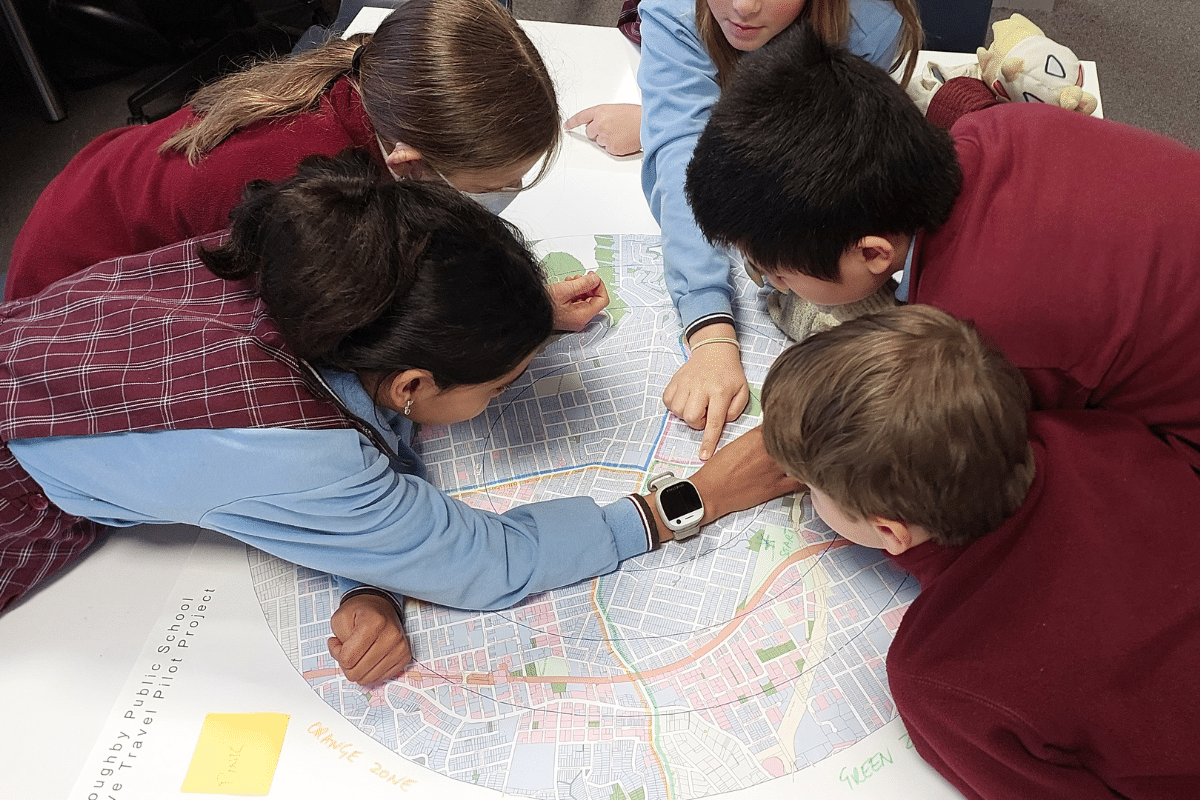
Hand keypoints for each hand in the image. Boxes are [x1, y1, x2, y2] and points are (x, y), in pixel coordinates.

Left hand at [328, 592, 411, 685]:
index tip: (337, 642)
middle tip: (347, 648)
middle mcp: (391, 635)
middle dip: (346, 664)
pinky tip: (369, 657)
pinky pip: (379, 678)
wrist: (379, 607)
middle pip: (357, 672)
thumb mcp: (339, 618)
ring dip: (358, 668)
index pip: (347, 659)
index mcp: (375, 622)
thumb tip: (345, 662)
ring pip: (367, 679)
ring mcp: (400, 647)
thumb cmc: (360, 612)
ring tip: (358, 652)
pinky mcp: (404, 657)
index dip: (336, 652)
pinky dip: (370, 671)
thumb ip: (336, 642)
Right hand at [548, 272, 609, 330]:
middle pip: (594, 299)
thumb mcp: (565, 290)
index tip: (593, 277)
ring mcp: (574, 318)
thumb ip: (583, 283)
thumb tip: (595, 279)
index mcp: (582, 316)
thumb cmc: (542, 305)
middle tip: (579, 278)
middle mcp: (580, 319)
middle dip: (588, 286)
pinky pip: (577, 302)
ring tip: (569, 282)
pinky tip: (565, 287)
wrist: (528, 312)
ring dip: (580, 288)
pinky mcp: (568, 315)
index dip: (599, 285)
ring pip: (586, 299)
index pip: (602, 299)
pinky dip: (574, 292)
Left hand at [564, 104, 642, 155]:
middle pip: (590, 132)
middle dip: (598, 132)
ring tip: (622, 133)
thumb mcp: (617, 109)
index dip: (573, 122)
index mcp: (601, 111)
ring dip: (608, 139)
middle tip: (612, 129)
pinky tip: (624, 140)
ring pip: (600, 142)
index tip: (567, 125)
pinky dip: (616, 147)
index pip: (581, 116)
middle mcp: (600, 124)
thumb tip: (599, 125)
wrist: (648, 124)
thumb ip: (604, 116)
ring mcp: (605, 137)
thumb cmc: (636, 116)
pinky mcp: (612, 148)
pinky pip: (609, 150)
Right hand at [662, 324, 749, 459]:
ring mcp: (685, 383)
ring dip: (687, 414)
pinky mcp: (674, 380)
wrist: (714, 350)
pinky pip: (668, 402)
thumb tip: (721, 423)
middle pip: (691, 417)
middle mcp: (701, 387)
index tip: (704, 456)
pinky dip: (675, 406)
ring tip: (696, 405)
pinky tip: (685, 400)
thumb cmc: (729, 373)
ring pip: (678, 411)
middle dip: (697, 422)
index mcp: (720, 391)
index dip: (709, 441)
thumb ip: (735, 410)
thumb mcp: (742, 391)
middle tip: (705, 414)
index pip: (714, 421)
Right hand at [689, 427, 802, 523]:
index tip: (792, 425)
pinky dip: (806, 477)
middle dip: (798, 439)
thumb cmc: (719, 469)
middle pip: (793, 440)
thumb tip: (768, 433)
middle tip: (804, 438)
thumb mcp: (736, 444)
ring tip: (808, 455)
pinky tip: (809, 473)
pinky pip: (800, 482)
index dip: (787, 425)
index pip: (781, 425)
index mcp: (758, 438)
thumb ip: (755, 437)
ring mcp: (775, 470)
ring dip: (803, 456)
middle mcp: (770, 452)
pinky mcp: (777, 488)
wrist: (712, 491)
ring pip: (799, 459)